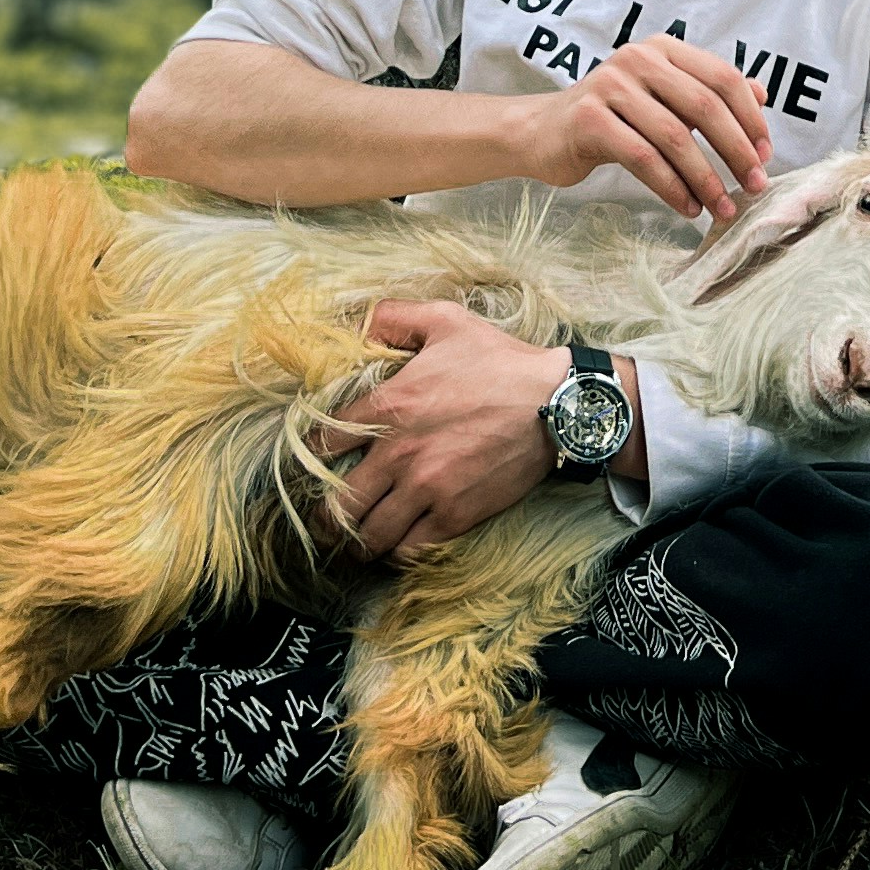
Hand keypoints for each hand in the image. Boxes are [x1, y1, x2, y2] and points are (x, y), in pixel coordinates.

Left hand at [323, 303, 613, 559]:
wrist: (557, 402)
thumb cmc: (500, 360)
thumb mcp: (444, 319)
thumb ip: (392, 317)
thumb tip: (356, 324)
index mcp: (388, 405)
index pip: (322, 442)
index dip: (312, 454)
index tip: (316, 461)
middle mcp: (399, 453)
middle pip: (338, 504)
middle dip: (325, 515)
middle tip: (326, 518)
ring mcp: (427, 490)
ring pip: (370, 535)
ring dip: (357, 541)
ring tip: (356, 541)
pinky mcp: (455, 516)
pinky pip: (409, 550)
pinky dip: (396, 553)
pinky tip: (396, 545)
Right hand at [510, 34, 772, 222]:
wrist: (542, 131)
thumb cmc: (612, 119)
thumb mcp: (663, 100)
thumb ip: (708, 93)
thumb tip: (763, 94)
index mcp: (662, 49)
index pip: (723, 77)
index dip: (751, 118)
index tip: (765, 156)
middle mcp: (638, 58)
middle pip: (705, 105)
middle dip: (736, 151)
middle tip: (755, 186)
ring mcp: (611, 85)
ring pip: (676, 137)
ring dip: (706, 179)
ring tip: (723, 208)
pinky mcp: (590, 119)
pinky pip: (644, 158)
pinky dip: (672, 188)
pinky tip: (688, 208)